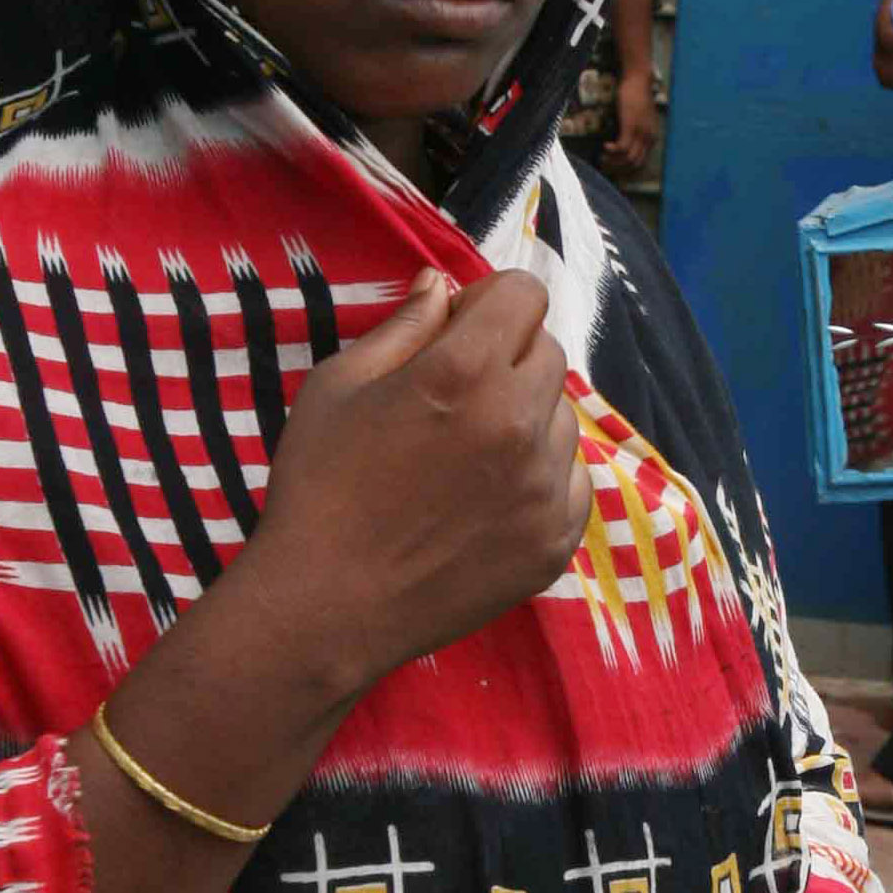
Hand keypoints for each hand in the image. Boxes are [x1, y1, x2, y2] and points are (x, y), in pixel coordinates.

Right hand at [259, 267, 589, 705]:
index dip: (490, 302)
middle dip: (507, 357)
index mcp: (463, 372)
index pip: (524, 293)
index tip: (461, 330)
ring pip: (562, 416)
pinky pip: (573, 478)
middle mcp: (518, 422)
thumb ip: (403, 326)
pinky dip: (541, 476)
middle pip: (547, 351)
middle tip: (457, 397)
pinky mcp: (556, 540)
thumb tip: (443, 284)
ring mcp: (545, 487)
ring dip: (526, 417)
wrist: (327, 608)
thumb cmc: (318, 488)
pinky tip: (488, 496)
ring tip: (468, 455)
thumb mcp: (338, 386)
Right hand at [601, 64, 659, 177]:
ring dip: (614, 161)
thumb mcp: (640, 117)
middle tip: (605, 164)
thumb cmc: (636, 94)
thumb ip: (636, 129)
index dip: (627, 167)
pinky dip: (612, 151)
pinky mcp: (631, 127)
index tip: (614, 165)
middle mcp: (649, 138)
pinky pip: (621, 148)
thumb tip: (625, 138)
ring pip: (628, 158)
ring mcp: (640, 133)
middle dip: (619, 168)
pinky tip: (604, 147)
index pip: (641, 161)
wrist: (638, 79)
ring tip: (602, 157)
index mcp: (652, 137)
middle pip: (635, 163)